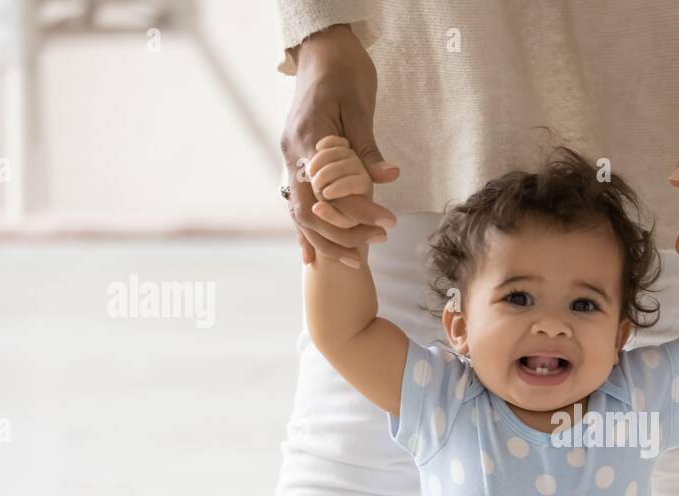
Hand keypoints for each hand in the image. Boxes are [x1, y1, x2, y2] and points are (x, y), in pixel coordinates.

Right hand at [281, 23, 399, 267]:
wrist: (322, 52)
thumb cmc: (344, 75)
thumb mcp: (360, 109)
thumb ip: (368, 148)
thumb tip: (389, 176)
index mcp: (308, 142)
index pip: (330, 190)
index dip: (356, 213)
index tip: (386, 225)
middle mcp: (292, 155)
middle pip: (309, 210)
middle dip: (339, 235)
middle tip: (373, 246)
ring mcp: (289, 159)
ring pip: (299, 210)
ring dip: (324, 237)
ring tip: (353, 259)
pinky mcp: (294, 160)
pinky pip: (296, 201)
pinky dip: (306, 228)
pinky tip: (312, 254)